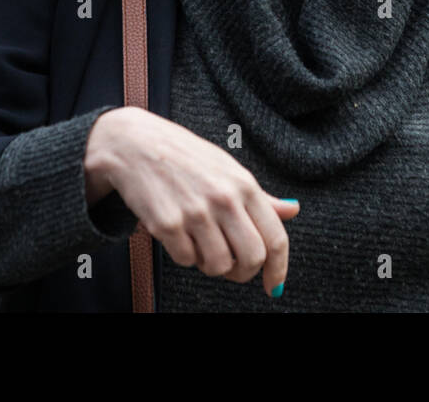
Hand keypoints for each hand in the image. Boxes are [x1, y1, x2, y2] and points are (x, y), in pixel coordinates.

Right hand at [85, 106, 299, 296]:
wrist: (135, 143)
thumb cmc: (185, 156)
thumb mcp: (228, 168)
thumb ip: (260, 196)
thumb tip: (293, 210)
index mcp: (245, 185)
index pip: (276, 239)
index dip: (279, 270)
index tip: (275, 286)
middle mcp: (224, 199)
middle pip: (252, 259)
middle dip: (243, 272)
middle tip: (232, 267)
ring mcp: (196, 212)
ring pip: (218, 266)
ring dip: (211, 264)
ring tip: (200, 242)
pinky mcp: (167, 224)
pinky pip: (186, 260)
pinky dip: (184, 255)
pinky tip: (178, 234)